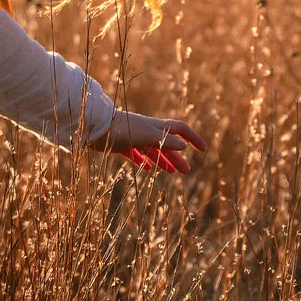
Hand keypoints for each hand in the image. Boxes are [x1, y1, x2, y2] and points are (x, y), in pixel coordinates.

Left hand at [84, 111, 209, 173]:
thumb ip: (165, 141)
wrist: (96, 127)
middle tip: (186, 171)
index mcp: (156, 127)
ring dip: (163, 161)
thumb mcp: (148, 136)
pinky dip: (143, 161)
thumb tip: (184, 146)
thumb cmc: (124, 129)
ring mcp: (134, 137)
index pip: (180, 130)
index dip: (193, 138)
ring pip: (153, 150)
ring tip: (172, 173)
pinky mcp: (121, 144)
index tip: (203, 149)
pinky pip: (136, 154)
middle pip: (167, 144)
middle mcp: (147, 131)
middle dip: (178, 157)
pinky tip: (146, 169)